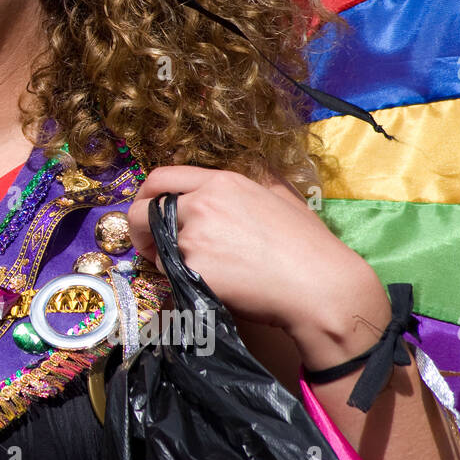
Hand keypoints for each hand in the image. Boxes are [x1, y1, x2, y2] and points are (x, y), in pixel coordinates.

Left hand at [126, 166, 390, 366]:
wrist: (321, 288)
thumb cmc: (309, 246)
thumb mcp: (281, 196)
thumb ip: (252, 181)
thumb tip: (246, 172)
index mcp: (222, 182)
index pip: (161, 177)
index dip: (145, 194)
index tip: (145, 209)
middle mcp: (202, 204)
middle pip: (141, 211)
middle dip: (138, 229)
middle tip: (149, 246)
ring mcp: (194, 237)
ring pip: (156, 248)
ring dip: (165, 259)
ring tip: (198, 269)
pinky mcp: (193, 270)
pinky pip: (171, 275)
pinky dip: (181, 280)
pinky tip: (210, 284)